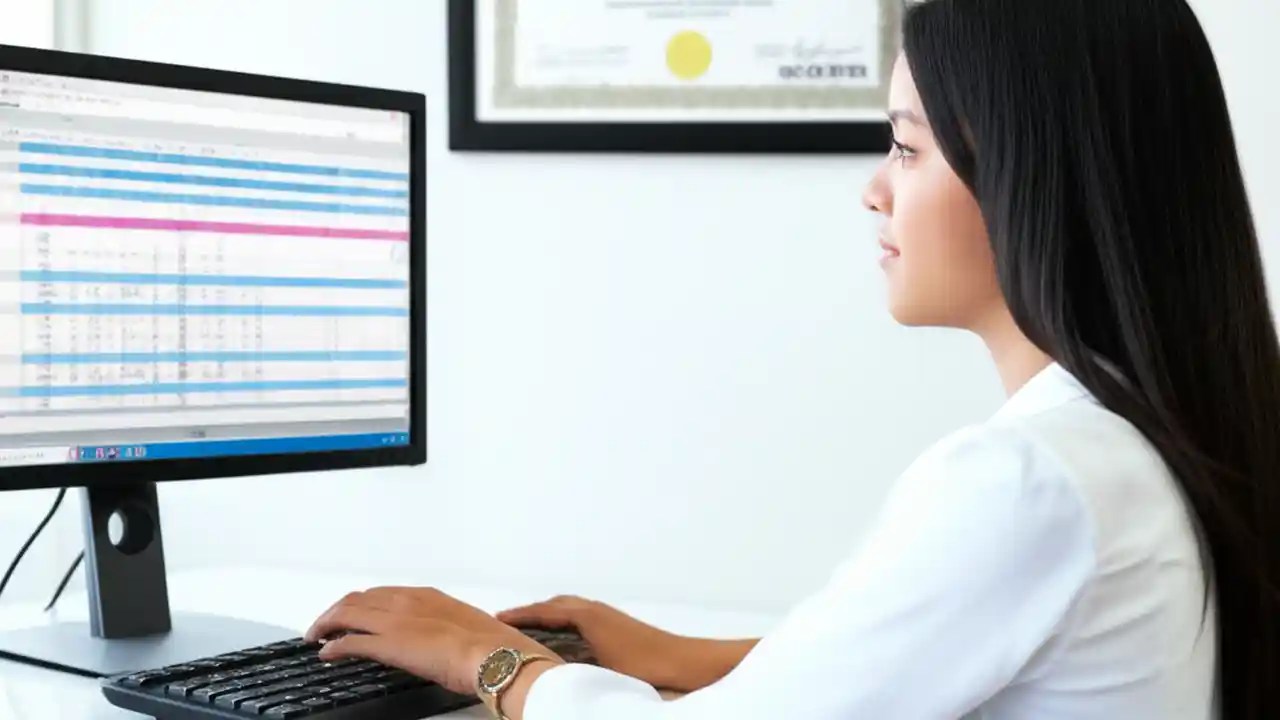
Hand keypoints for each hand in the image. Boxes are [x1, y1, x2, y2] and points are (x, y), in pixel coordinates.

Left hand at [305, 586, 563, 696]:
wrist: (493, 654)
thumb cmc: (489, 644)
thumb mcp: (465, 625)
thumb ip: (448, 626)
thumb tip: (448, 637)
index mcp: (426, 596)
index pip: (382, 593)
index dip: (362, 602)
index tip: (354, 610)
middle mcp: (406, 601)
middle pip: (358, 599)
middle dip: (338, 609)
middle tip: (327, 623)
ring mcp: (395, 621)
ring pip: (346, 614)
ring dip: (328, 623)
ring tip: (318, 634)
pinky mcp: (387, 644)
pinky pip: (349, 642)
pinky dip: (333, 646)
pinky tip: (326, 653)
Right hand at [496, 595, 687, 688]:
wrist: (681, 661)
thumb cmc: (644, 665)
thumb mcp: (600, 669)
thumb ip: (569, 668)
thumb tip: (545, 675)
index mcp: (587, 616)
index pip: (544, 612)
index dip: (520, 616)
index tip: (497, 618)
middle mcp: (595, 609)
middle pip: (555, 604)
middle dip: (530, 611)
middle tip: (506, 621)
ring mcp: (606, 614)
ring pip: (569, 607)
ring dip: (548, 613)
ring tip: (529, 626)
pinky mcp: (616, 623)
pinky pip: (580, 614)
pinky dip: (564, 618)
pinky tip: (563, 634)